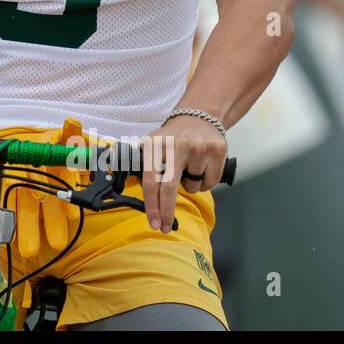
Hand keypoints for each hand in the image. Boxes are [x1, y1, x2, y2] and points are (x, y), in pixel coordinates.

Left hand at [138, 114, 227, 233]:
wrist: (199, 116)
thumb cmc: (172, 137)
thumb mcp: (152, 143)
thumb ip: (142, 163)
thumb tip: (128, 185)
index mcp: (155, 144)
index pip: (150, 181)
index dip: (151, 205)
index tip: (153, 222)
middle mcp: (175, 145)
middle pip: (169, 189)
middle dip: (165, 212)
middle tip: (164, 227)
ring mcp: (197, 148)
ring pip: (192, 187)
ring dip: (189, 186)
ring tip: (188, 168)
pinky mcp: (216, 152)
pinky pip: (209, 183)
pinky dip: (205, 182)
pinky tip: (202, 167)